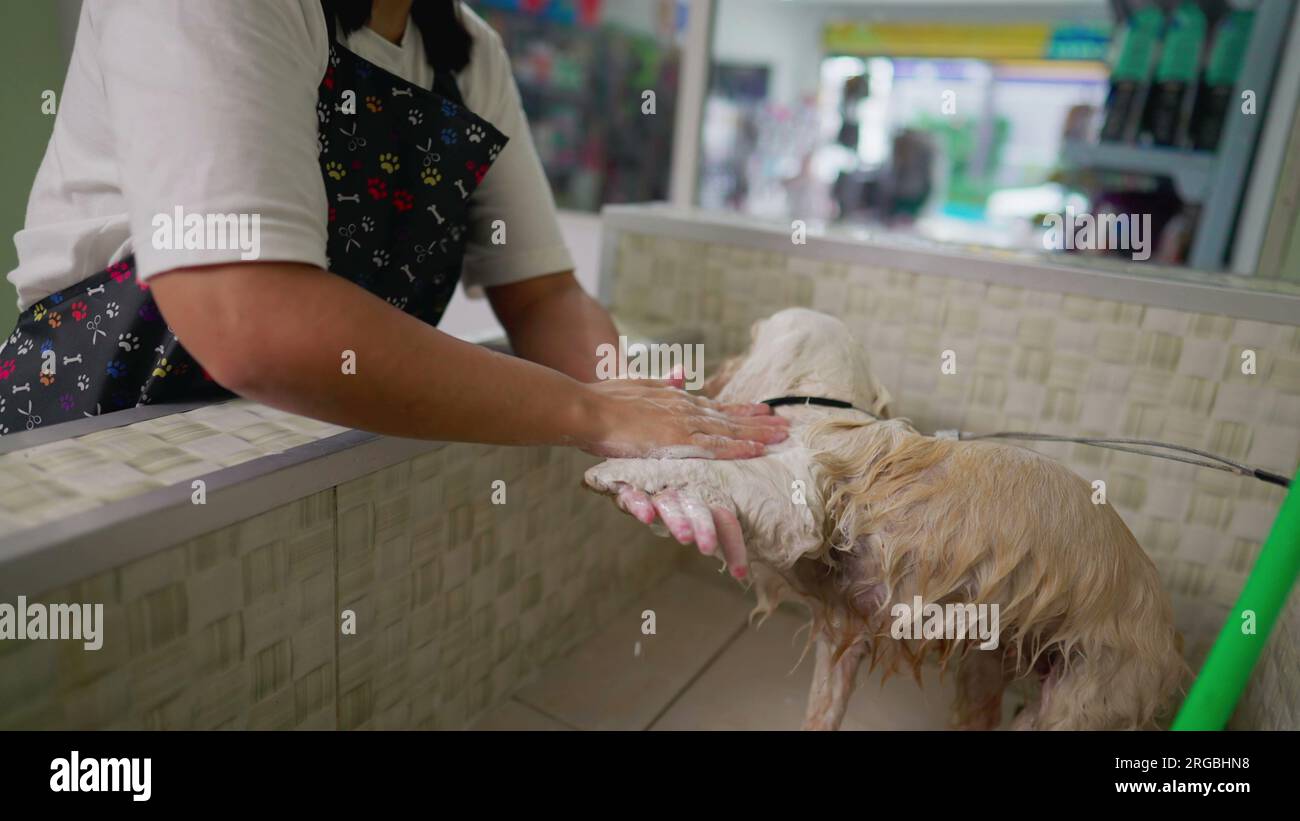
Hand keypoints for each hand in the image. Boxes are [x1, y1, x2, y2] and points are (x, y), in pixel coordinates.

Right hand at [581, 374, 786, 459]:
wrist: (587, 408)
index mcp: (675, 398)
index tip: (762, 410)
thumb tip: (680, 373)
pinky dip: (739, 448)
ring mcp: (683, 424)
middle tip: (784, 425)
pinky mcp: (677, 441)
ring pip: (729, 430)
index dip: (740, 410)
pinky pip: (716, 447)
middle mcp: (685, 409)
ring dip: (757, 434)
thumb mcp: (637, 383)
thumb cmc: (602, 400)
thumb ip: (662, 382)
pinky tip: (758, 450)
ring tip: (782, 437)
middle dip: (758, 422)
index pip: (715, 406)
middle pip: (729, 417)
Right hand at [614, 486, 748, 579]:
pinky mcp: (630, 490)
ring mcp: (656, 491)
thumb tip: (745, 568)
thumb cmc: (673, 491)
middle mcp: (683, 494)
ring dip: (678, 519)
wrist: (635, 463)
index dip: (734, 546)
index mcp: (703, 500)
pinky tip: (647, 516)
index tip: (740, 574)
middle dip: (705, 529)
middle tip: (709, 550)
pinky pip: (635, 495)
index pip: (725, 520)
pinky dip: (640, 504)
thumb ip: (721, 525)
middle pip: (699, 509)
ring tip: (684, 537)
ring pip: (669, 503)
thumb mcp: (698, 508)